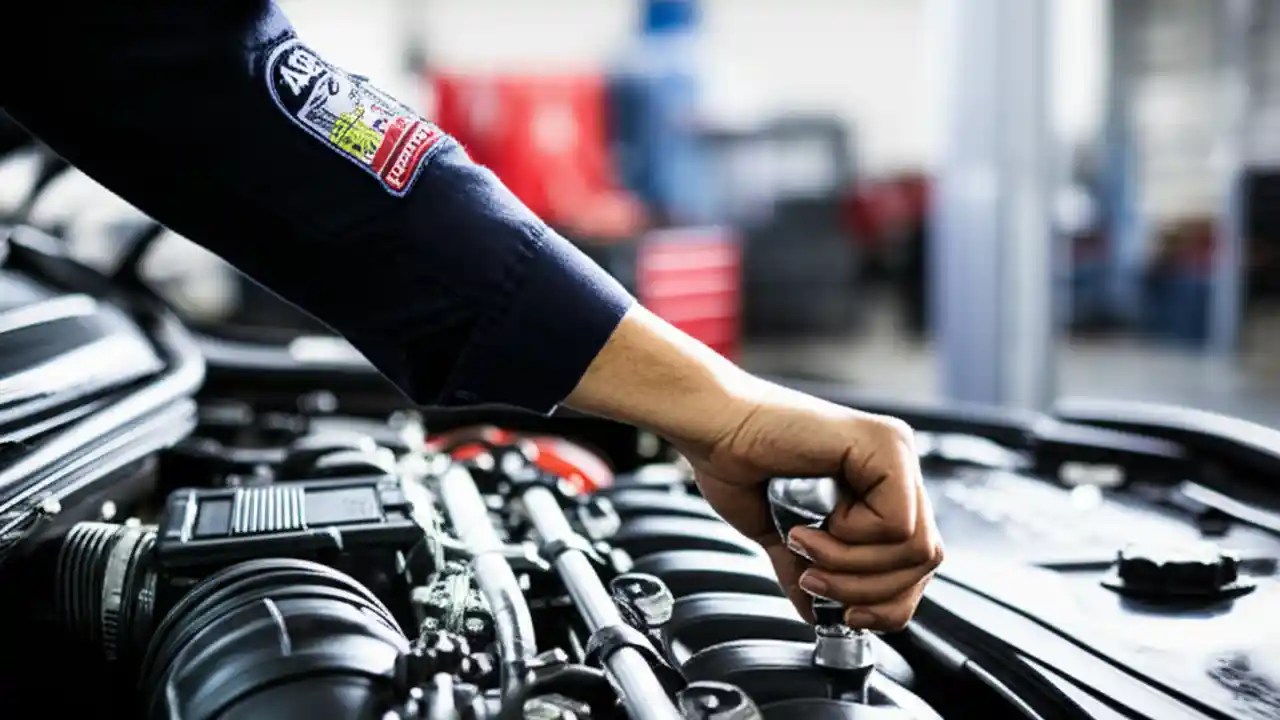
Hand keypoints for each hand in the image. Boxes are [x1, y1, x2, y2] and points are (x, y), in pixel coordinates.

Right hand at [675, 382, 942, 629]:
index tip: (840, 612)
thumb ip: (808, 570)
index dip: (884, 600)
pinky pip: (895, 523)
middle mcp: (897, 465)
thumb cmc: (736, 462)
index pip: (916, 561)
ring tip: (806, 548)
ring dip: (853, 567)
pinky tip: (809, 524)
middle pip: (925, 559)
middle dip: (869, 592)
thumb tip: (820, 615)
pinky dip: (849, 539)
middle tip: (815, 580)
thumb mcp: (780, 535)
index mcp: (880, 484)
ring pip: (915, 547)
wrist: (712, 427)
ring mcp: (895, 451)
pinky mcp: (884, 445)